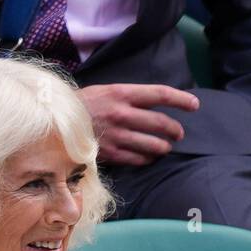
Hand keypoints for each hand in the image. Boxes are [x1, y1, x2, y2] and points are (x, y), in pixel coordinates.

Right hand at [78, 83, 198, 165]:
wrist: (55, 124)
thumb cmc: (83, 106)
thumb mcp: (105, 91)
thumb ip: (129, 97)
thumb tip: (154, 103)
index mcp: (122, 93)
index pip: (160, 94)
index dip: (181, 99)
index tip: (195, 105)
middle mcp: (122, 114)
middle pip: (161, 123)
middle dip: (175, 130)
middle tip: (179, 133)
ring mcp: (117, 135)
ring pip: (153, 144)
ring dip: (164, 147)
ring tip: (166, 147)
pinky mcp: (110, 153)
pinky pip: (138, 159)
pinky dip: (147, 159)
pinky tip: (149, 158)